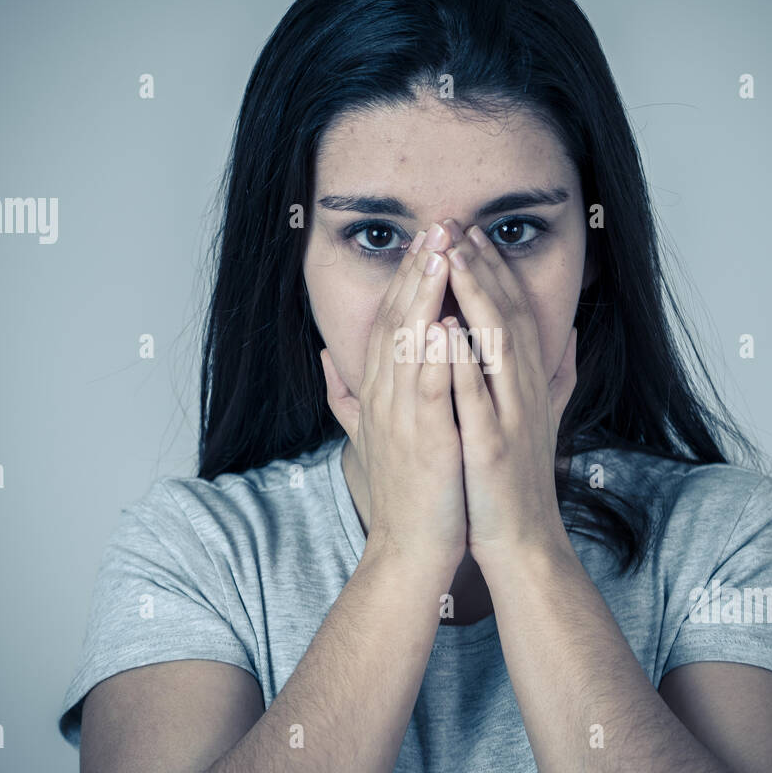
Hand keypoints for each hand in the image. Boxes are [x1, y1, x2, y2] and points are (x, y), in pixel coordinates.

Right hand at [320, 224, 466, 583]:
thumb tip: (327, 359)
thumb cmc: (403, 490)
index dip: (408, 278)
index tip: (426, 238)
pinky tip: (444, 324)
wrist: (409, 547)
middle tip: (436, 225)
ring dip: (424, 297)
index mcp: (379, 390)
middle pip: (397, 320)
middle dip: (417, 270)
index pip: (391, 321)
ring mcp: (400, 416)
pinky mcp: (423, 439)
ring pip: (409, 345)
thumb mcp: (372, 433)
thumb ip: (348, 393)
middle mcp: (383, 395)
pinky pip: (426, 391)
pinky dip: (434, 357)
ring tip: (440, 255)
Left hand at [436, 218, 578, 575]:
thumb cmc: (519, 479)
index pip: (513, 314)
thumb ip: (556, 374)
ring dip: (477, 298)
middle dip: (483, 268)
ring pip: (496, 346)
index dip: (494, 271)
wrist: (523, 541)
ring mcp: (512, 417)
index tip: (471, 234)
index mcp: (529, 383)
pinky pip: (477, 399)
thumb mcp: (542, 417)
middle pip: (507, 316)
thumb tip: (572, 334)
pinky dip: (463, 363)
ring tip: (453, 257)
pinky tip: (446, 331)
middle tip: (458, 225)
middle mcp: (526, 392)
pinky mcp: (494, 447)